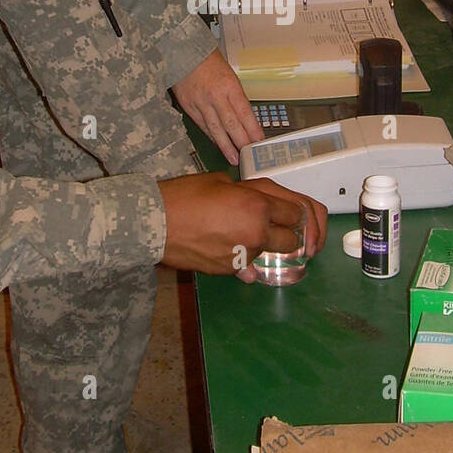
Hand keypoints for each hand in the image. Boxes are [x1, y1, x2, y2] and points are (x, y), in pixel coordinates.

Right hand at [157, 172, 327, 275]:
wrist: (155, 223)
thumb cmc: (187, 195)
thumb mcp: (224, 182)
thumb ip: (252, 194)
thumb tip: (263, 209)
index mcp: (258, 206)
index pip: (297, 213)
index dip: (296, 212)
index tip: (291, 213)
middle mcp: (257, 233)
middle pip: (292, 241)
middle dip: (289, 234)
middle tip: (278, 227)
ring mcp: (245, 255)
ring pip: (270, 254)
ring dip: (266, 246)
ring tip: (248, 234)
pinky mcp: (230, 270)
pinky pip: (248, 266)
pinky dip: (245, 259)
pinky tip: (231, 248)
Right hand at [171, 47, 264, 164]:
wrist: (183, 51)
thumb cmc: (210, 61)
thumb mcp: (230, 76)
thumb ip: (236, 97)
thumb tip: (246, 119)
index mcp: (230, 86)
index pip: (245, 113)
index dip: (253, 130)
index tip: (259, 142)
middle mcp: (216, 96)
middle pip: (231, 124)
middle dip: (241, 142)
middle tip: (249, 156)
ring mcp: (201, 103)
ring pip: (216, 129)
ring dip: (226, 146)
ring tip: (234, 158)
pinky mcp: (189, 107)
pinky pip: (202, 126)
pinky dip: (211, 137)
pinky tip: (218, 145)